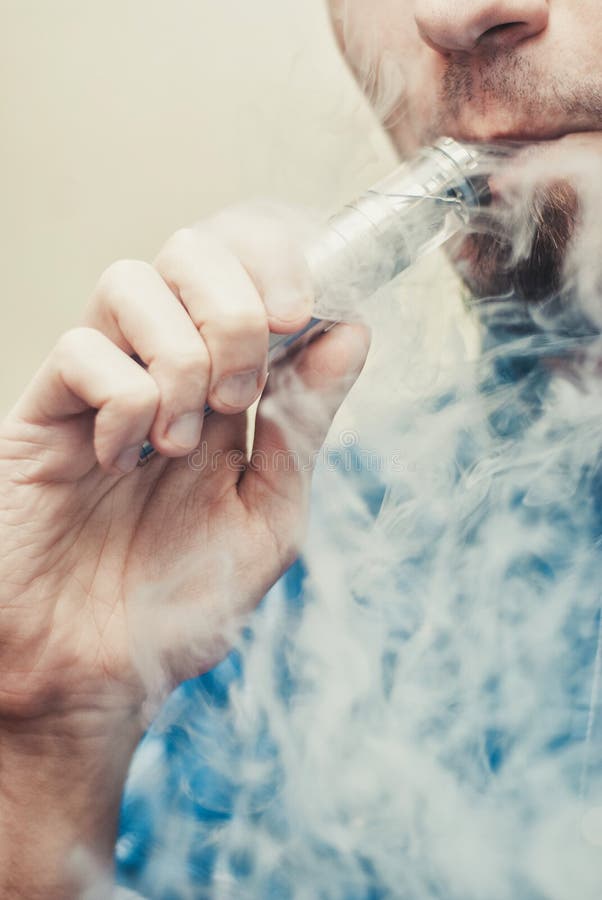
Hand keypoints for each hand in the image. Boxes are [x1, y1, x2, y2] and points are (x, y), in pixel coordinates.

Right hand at [0, 206, 368, 894]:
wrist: (94, 675)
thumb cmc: (180, 605)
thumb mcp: (270, 514)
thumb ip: (305, 423)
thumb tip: (349, 332)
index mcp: (224, 390)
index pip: (250, 272)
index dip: (285, 261)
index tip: (310, 309)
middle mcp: (164, 372)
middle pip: (193, 250)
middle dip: (237, 307)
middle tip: (243, 392)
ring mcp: (101, 387)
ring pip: (132, 281)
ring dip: (181, 355)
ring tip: (182, 442)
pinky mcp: (43, 413)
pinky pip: (82, 351)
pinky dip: (124, 401)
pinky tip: (122, 461)